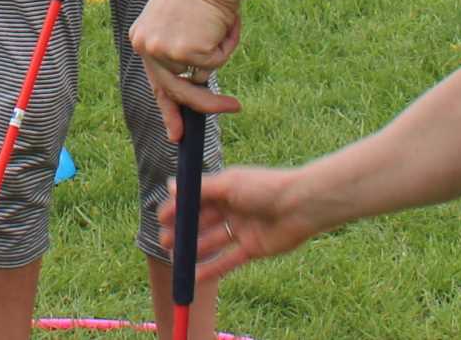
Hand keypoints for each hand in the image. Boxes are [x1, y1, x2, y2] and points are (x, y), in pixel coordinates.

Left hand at [130, 0, 242, 137]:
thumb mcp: (182, 21)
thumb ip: (182, 50)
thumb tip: (198, 80)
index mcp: (142, 37)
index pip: (156, 81)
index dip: (169, 109)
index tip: (177, 135)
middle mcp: (146, 46)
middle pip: (176, 89)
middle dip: (205, 104)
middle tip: (234, 107)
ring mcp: (163, 51)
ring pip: (202, 75)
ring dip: (220, 54)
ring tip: (222, 24)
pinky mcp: (184, 52)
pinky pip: (216, 63)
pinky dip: (227, 46)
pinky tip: (222, 21)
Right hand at [158, 166, 319, 283]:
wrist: (300, 206)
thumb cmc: (264, 187)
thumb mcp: (229, 184)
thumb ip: (201, 189)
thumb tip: (170, 185)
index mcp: (225, 189)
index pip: (195, 199)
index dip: (178, 209)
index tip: (160, 218)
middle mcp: (232, 208)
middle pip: (202, 222)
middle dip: (183, 232)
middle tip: (164, 242)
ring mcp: (241, 229)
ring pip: (212, 241)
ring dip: (194, 250)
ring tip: (176, 259)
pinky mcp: (252, 248)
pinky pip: (228, 260)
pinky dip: (212, 268)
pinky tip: (195, 276)